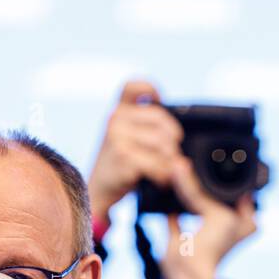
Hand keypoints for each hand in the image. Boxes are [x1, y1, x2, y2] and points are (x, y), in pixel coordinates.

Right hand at [86, 80, 182, 219]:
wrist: (99, 192)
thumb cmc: (120, 166)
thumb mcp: (126, 140)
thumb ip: (145, 128)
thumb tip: (179, 135)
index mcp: (118, 112)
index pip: (134, 86)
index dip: (151, 89)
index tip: (160, 102)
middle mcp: (115, 119)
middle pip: (161, 120)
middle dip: (172, 142)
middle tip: (170, 158)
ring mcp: (117, 137)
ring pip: (162, 144)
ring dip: (170, 162)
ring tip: (165, 172)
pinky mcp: (123, 157)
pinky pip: (158, 163)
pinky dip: (164, 176)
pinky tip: (160, 181)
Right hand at [160, 156, 257, 278]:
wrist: (189, 276)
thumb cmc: (214, 249)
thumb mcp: (215, 212)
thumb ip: (197, 191)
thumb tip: (180, 166)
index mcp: (242, 220)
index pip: (238, 188)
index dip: (227, 173)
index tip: (215, 156)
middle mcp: (222, 224)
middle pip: (212, 194)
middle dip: (201, 179)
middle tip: (190, 159)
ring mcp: (200, 230)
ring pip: (192, 202)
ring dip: (183, 189)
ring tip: (176, 170)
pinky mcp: (179, 236)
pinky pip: (172, 215)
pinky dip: (166, 204)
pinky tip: (162, 188)